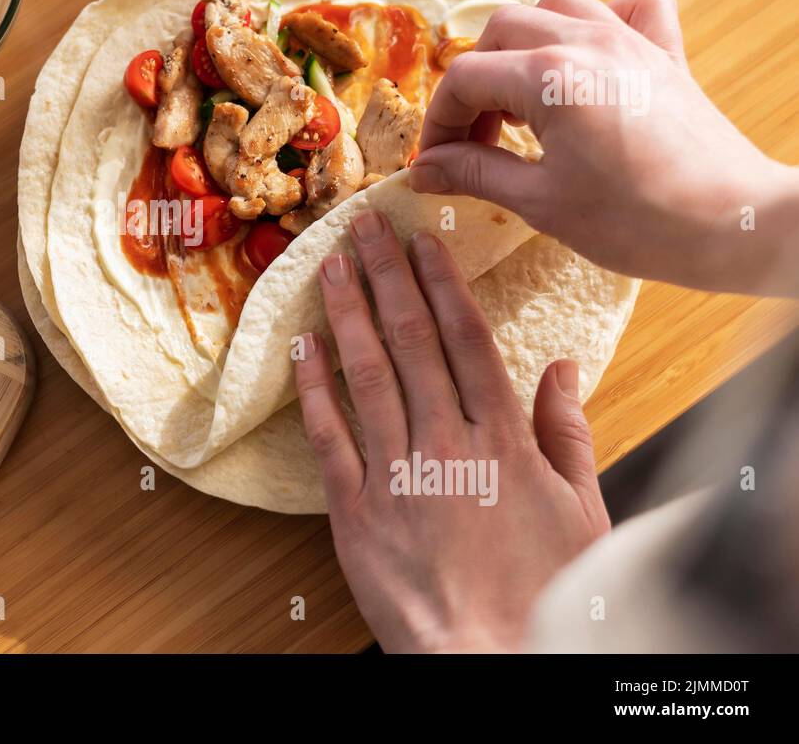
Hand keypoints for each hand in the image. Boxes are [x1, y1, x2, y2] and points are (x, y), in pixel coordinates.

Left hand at [294, 210, 609, 652]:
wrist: (493, 659)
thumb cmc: (543, 592)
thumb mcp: (582, 510)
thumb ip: (567, 434)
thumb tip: (561, 369)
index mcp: (503, 437)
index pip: (465, 338)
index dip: (439, 282)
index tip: (421, 240)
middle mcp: (446, 442)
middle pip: (411, 339)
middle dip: (385, 275)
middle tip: (362, 226)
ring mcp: (397, 473)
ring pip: (367, 373)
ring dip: (346, 313)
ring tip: (329, 265)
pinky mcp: (355, 510)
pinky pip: (328, 436)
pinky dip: (312, 388)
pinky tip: (301, 347)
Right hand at [412, 0, 798, 294]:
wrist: (735, 224)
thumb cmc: (639, 221)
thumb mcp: (541, 203)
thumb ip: (476, 174)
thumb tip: (426, 171)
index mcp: (549, 77)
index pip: (464, 79)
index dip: (440, 123)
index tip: (438, 163)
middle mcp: (586, 42)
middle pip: (500, 32)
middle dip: (475, 84)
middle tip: (477, 141)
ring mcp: (629, 40)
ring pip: (555, 3)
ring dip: (524, 43)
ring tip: (523, 98)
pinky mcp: (664, 54)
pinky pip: (632, 4)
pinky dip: (604, 19)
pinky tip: (591, 62)